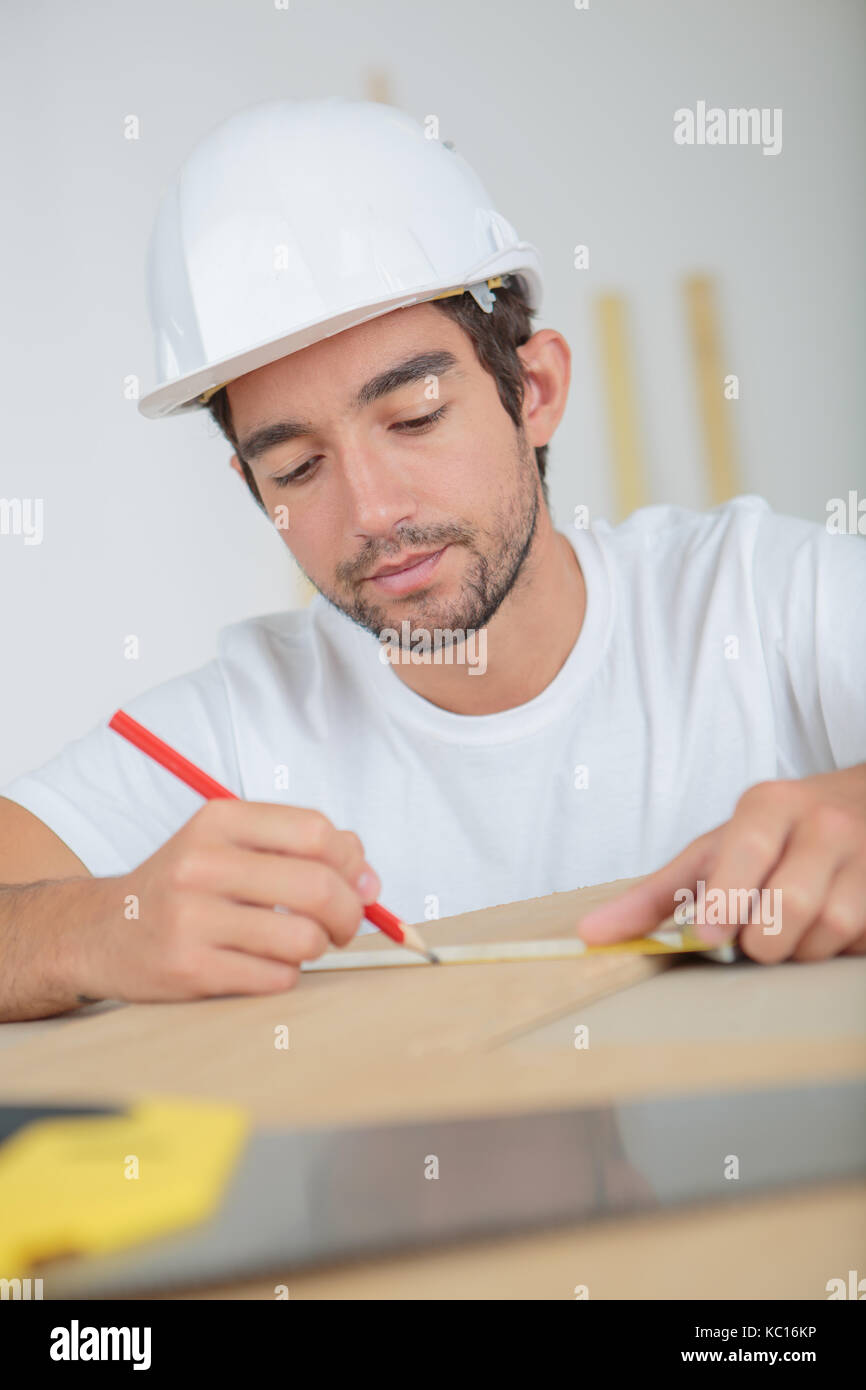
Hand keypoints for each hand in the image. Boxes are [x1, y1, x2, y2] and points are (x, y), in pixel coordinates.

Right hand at [71, 800, 380, 1001]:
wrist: (103, 931)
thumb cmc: (185, 887)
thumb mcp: (230, 844)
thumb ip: (300, 849)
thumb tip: (369, 879)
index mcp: (219, 820)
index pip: (316, 831)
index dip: (351, 861)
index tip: (356, 881)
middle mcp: (202, 863)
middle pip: (317, 886)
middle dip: (349, 912)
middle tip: (344, 925)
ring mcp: (192, 918)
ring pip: (303, 938)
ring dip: (316, 947)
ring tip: (299, 944)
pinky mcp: (189, 969)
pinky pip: (276, 977)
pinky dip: (286, 975)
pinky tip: (264, 964)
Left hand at [577, 765, 865, 962]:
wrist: (865, 803)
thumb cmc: (776, 836)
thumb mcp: (716, 850)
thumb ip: (655, 895)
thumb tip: (591, 936)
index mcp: (770, 804)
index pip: (743, 853)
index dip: (725, 902)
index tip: (709, 936)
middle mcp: (824, 822)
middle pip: (788, 906)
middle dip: (763, 941)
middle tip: (755, 936)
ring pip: (831, 928)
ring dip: (803, 950)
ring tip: (794, 929)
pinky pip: (862, 940)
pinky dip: (839, 949)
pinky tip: (829, 929)